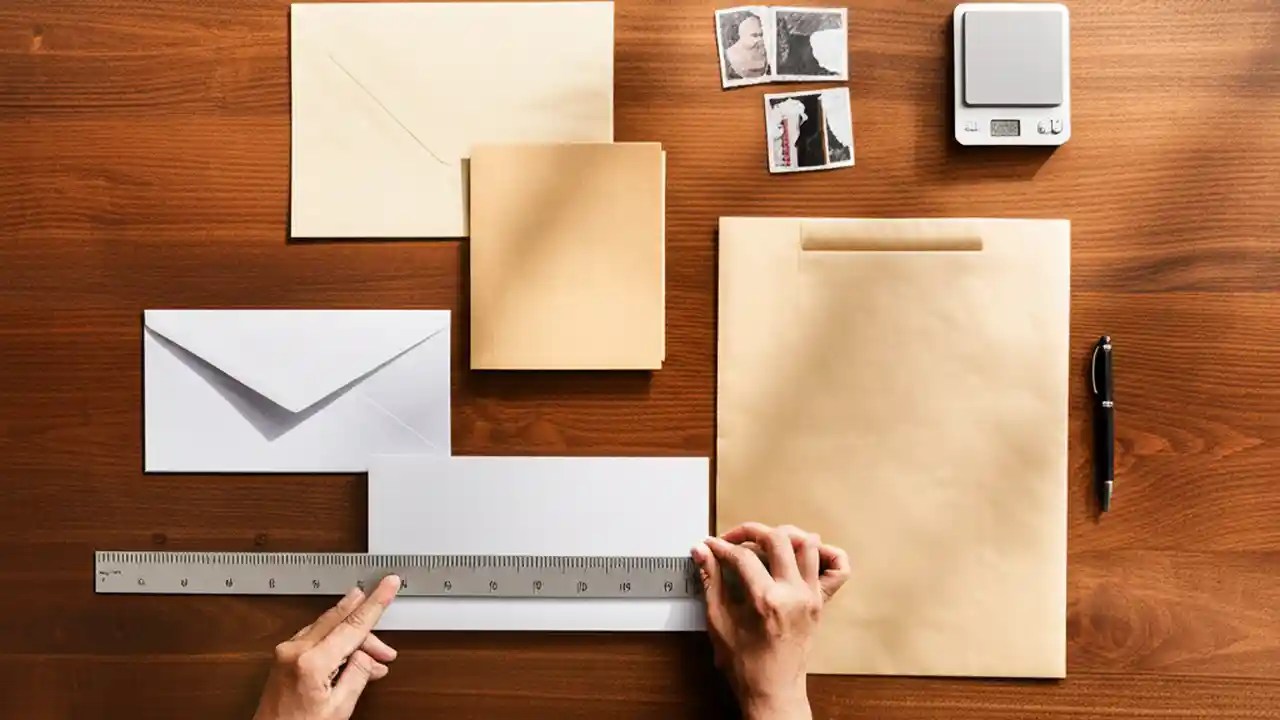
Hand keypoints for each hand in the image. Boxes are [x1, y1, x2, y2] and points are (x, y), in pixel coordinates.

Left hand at [253, 575, 400, 719]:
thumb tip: (367, 655)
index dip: (376, 602)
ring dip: (353, 640)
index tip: (389, 583)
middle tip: (385, 648)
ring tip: (372, 662)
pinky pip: (317, 637)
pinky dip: (337, 644)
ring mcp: (286, 651)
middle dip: (367, 628)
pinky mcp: (283, 656)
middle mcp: (295, 650)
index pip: (353, 625)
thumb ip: (358, 675)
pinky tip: (350, 659)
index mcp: (311, 662)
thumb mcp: (339, 708)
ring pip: (329, 628)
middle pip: (341, 621)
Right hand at [691, 523, 850, 719]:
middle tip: (734, 540)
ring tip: (765, 545)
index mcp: (767, 600)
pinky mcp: (821, 602)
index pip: (743, 555)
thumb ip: (711, 581)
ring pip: (808, 544)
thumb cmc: (746, 666)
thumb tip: (702, 552)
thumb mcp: (719, 622)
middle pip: (777, 538)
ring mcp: (812, 596)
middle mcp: (794, 594)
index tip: (710, 546)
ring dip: (784, 537)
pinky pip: (837, 568)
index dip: (721, 547)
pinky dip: (826, 554)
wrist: (773, 692)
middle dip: (751, 532)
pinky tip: (804, 555)